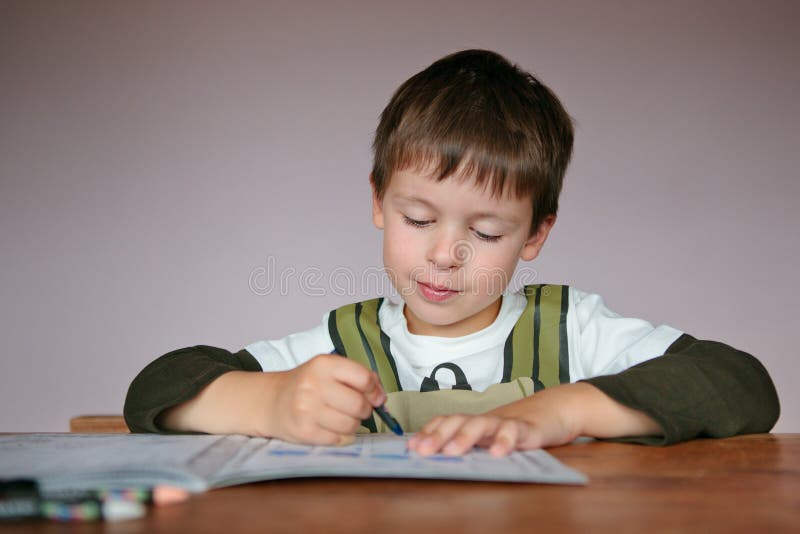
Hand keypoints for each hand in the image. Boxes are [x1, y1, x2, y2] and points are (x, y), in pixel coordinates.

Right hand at [265, 354, 385, 445]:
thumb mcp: (330, 370)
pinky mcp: (304, 432)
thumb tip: (380, 397)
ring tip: (341, 417)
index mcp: (323, 364)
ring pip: (351, 425)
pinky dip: (340, 436)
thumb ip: (358, 377)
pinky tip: (330, 428)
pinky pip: (338, 439)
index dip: (374, 390)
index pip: (363, 378)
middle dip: (364, 410)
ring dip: (352, 424)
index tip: (374, 396)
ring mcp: (306, 410)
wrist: (272, 401)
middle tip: (357, 409)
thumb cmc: (308, 384)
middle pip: (358, 405)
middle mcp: (313, 385)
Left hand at [407, 414, 555, 456]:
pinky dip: (505, 441)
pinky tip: (496, 453)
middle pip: (459, 421)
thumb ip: (469, 445)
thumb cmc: (516, 428)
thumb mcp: (491, 438)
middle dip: (438, 435)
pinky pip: (515, 432)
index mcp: (474, 423)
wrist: (554, 410)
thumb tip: (438, 458)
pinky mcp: (529, 430)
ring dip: (465, 437)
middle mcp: (486, 420)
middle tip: (423, 450)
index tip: (411, 447)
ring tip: (451, 452)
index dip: (428, 432)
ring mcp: (506, 422)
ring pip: (482, 424)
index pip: (447, 422)